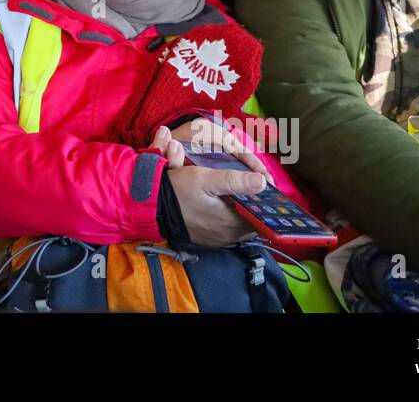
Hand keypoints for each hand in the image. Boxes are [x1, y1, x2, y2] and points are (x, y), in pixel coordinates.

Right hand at [144, 124, 267, 247]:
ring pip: (241, 227)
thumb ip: (235, 181)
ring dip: (244, 212)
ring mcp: (218, 239)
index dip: (267, 202)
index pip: (263, 217)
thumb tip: (263, 183)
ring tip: (241, 193)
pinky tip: (225, 204)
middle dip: (257, 206)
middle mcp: (228, 235)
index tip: (267, 185)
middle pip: (254, 222)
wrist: (151, 207)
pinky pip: (229, 230)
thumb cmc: (178, 191)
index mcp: (231, 222)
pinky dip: (231, 218)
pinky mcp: (208, 239)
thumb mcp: (205, 178)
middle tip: (253, 186)